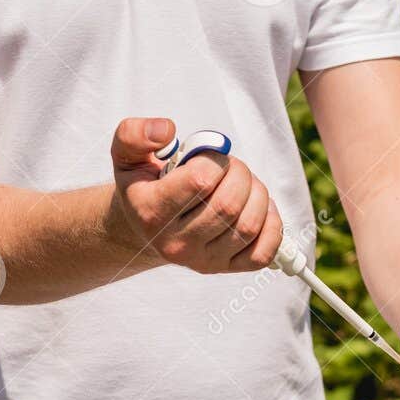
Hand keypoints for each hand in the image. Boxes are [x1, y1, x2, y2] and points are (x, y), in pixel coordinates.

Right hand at [108, 117, 282, 272]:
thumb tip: (167, 130)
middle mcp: (176, 244)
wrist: (146, 227)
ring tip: (244, 183)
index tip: (209, 156)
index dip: (215, 160)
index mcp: (151, 212)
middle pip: (229, 204)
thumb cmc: (144, 185)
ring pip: (249, 226)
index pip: (201, 181)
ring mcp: (203, 261)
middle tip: (232, 166)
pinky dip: (272, 226)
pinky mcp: (225, 269)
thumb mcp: (127, 155)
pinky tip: (258, 207)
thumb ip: (135, 134)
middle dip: (240, 174)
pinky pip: (262, 254)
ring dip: (258, 194)